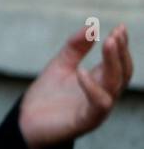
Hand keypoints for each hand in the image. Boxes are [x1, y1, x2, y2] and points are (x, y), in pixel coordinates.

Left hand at [19, 23, 132, 148]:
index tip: (120, 27)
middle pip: (122, 74)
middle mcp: (103, 95)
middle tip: (117, 34)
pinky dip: (92, 88)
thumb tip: (91, 26)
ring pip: (114, 86)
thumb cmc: (47, 95)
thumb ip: (75, 47)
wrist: (27, 122)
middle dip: (121, 53)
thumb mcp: (60, 65)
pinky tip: (82, 71)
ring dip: (113, 64)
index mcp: (99, 82)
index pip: (118, 63)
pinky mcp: (84, 121)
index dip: (121, 46)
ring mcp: (96, 109)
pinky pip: (98, 105)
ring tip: (108, 42)